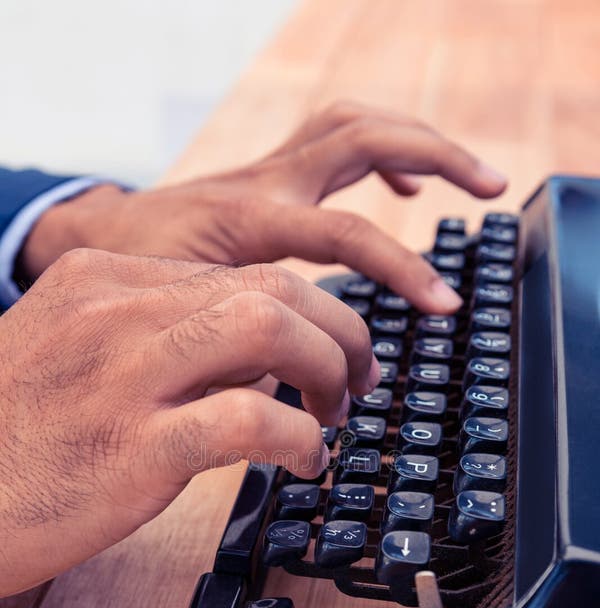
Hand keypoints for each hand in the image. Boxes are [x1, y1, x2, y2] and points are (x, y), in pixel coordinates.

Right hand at [0, 250, 377, 595]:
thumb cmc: (16, 439)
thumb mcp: (73, 353)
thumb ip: (154, 336)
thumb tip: (251, 351)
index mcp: (101, 281)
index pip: (238, 271)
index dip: (307, 310)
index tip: (328, 348)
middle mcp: (114, 311)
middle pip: (271, 288)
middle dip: (340, 331)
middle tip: (356, 381)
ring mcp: (123, 374)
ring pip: (270, 327)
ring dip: (328, 370)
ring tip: (335, 415)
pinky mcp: (134, 446)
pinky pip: (251, 420)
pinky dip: (298, 439)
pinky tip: (303, 462)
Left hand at [20, 101, 506, 312]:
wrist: (96, 238)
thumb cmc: (133, 277)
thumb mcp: (182, 313)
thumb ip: (241, 338)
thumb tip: (294, 385)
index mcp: (249, 219)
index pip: (345, 232)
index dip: (401, 267)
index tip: (443, 304)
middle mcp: (265, 183)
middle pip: (363, 137)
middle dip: (438, 157)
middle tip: (491, 186)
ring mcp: (267, 172)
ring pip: (353, 126)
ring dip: (417, 141)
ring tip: (467, 174)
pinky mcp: (268, 177)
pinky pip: (334, 145)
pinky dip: (379, 161)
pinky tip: (402, 191)